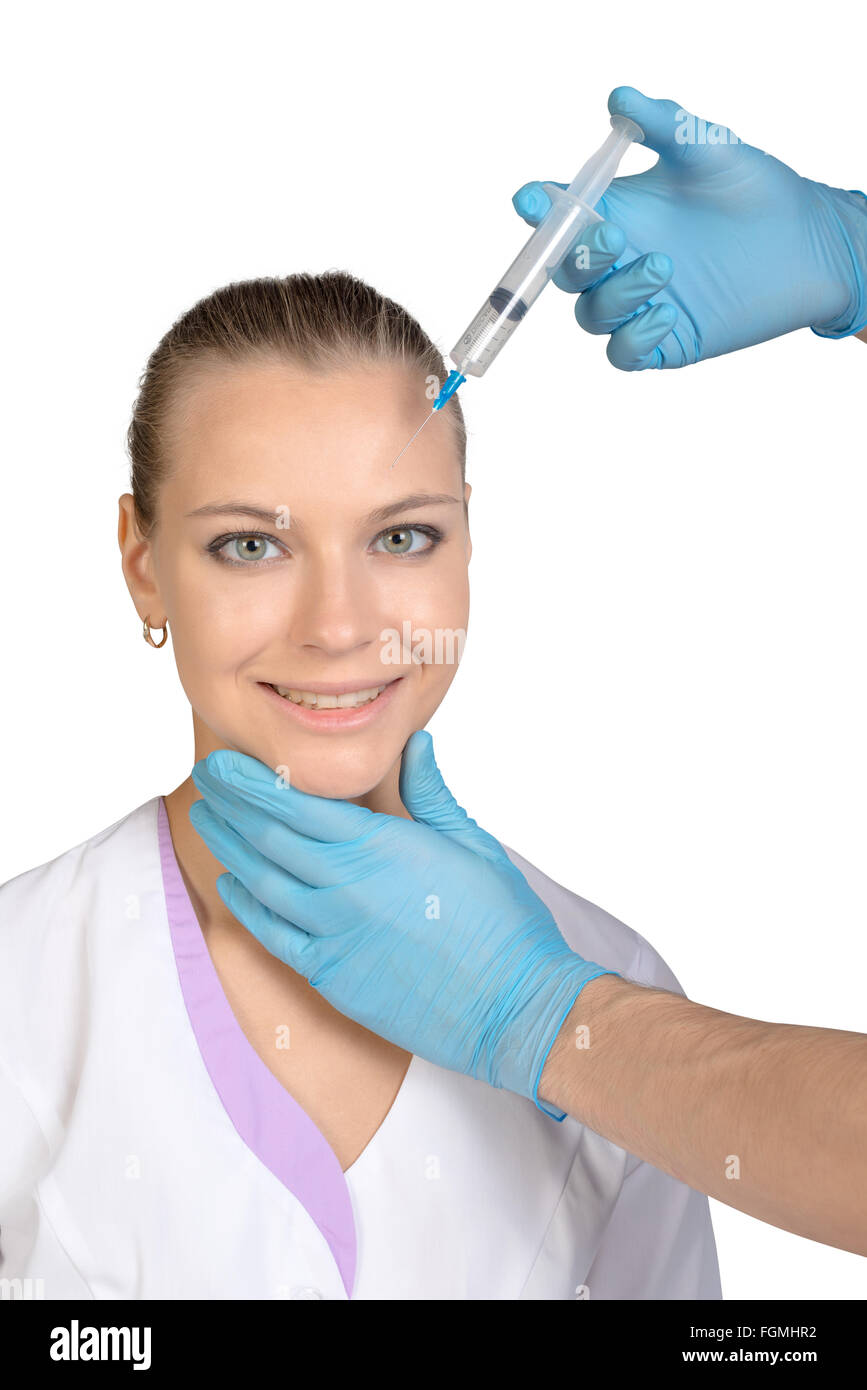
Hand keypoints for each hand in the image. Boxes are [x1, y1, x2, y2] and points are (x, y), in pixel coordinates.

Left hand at [188, 731, 616, 1119]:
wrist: (513, 1007)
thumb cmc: (503, 922)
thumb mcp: (472, 843)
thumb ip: (431, 792)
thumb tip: (415, 742)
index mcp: (378, 847)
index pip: (294, 804)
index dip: (250, 781)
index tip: (223, 761)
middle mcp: (345, 887)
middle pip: (266, 837)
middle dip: (229, 804)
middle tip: (205, 779)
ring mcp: (333, 934)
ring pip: (261, 883)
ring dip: (229, 848)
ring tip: (209, 821)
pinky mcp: (332, 976)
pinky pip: (273, 935)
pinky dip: (246, 907)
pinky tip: (233, 885)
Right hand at [512, 85, 866, 368]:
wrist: (806, 242)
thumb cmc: (754, 190)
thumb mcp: (708, 150)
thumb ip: (664, 125)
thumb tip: (619, 98)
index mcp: (618, 213)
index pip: (560, 217)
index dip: (538, 211)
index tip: (532, 200)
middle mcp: (619, 261)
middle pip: (565, 272)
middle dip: (577, 258)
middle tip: (615, 237)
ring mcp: (638, 305)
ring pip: (592, 316)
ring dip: (616, 294)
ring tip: (664, 268)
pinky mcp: (664, 342)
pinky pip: (623, 353)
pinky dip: (634, 337)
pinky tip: (670, 313)